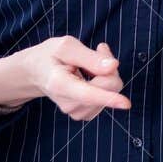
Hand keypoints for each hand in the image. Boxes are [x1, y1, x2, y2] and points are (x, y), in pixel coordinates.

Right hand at [0, 36, 131, 121]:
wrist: (36, 73)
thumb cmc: (50, 56)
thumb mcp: (66, 46)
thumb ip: (90, 57)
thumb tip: (113, 66)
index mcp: (60, 84)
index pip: (88, 94)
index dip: (109, 97)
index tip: (126, 103)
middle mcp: (69, 104)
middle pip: (109, 86)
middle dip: (110, 66)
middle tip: (98, 49)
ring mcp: (76, 112)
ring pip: (112, 91)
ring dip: (107, 74)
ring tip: (89, 64)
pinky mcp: (84, 114)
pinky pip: (108, 98)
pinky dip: (105, 85)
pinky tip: (92, 76)